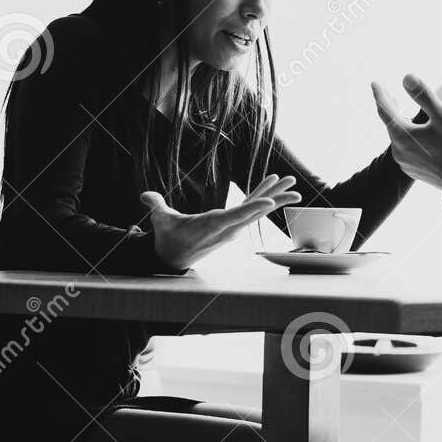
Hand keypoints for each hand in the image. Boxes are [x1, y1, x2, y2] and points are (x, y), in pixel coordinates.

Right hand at [139, 175, 300, 270]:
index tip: (273, 200)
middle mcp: (227, 227)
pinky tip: (271, 185)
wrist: (173, 257)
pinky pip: (250, 208)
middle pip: (255, 211)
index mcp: (213, 225)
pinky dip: (260, 195)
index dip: (255, 207)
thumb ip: (156, 207)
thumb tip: (145, 196)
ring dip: (274, 195)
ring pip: (256, 209)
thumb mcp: (161, 221)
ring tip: (291, 183)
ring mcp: (231, 227)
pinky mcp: (231, 224)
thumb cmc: (168, 238)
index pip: (237, 215)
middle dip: (275, 199)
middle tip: (295, 190)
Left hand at [371, 74, 441, 188]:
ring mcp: (405, 163)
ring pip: (398, 137)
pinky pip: (405, 150)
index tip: (375, 83)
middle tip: (386, 93)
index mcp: (402, 136)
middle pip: (390, 124)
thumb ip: (423, 95)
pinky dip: (407, 137)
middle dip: (388, 107)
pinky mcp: (414, 171)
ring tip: (401, 112)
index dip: (380, 94)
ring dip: (398, 123)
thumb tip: (406, 77)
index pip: (385, 110)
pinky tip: (415, 135)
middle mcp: (399, 151)